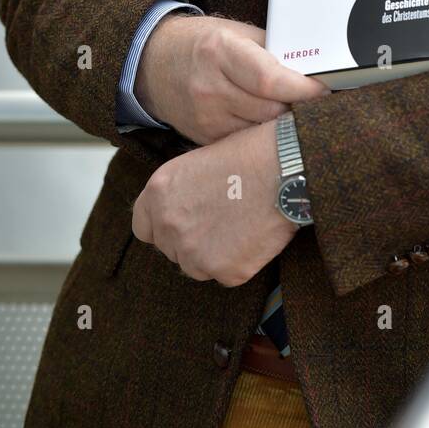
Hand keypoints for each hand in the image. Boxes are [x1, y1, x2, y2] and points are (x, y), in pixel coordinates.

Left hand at [131, 120, 296, 285]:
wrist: (284, 167)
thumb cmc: (249, 152)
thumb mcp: (199, 160)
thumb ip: (181, 190)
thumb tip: (186, 206)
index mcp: (159, 192)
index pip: (144, 227)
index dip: (164, 226)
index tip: (183, 222)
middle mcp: (169, 226)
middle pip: (172, 249)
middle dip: (192, 240)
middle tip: (222, 223)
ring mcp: (195, 253)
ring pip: (197, 266)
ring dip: (214, 255)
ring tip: (241, 227)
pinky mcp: (225, 271)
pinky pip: (228, 275)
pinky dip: (241, 262)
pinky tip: (256, 237)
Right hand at [134, 13, 329, 144]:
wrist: (153, 64)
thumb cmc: (202, 43)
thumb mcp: (236, 32)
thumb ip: (273, 49)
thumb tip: (315, 67)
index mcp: (220, 52)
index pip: (270, 80)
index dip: (304, 89)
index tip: (326, 89)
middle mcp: (210, 87)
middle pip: (271, 110)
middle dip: (298, 108)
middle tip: (318, 102)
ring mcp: (205, 117)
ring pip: (261, 132)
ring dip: (282, 124)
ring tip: (295, 112)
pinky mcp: (204, 137)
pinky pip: (245, 142)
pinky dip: (262, 135)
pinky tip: (269, 124)